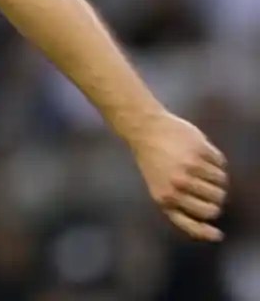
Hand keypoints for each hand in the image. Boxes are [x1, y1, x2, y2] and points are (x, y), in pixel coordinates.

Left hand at [127, 112, 228, 241]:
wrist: (144, 129)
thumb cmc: (155, 165)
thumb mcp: (160, 190)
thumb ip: (182, 212)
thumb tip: (216, 236)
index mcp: (164, 197)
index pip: (194, 223)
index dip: (206, 232)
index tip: (217, 234)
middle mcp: (177, 184)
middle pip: (215, 205)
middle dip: (215, 199)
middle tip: (206, 188)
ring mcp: (189, 166)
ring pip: (221, 185)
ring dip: (216, 179)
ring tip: (201, 169)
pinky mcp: (199, 150)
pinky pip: (221, 165)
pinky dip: (215, 162)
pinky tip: (200, 154)